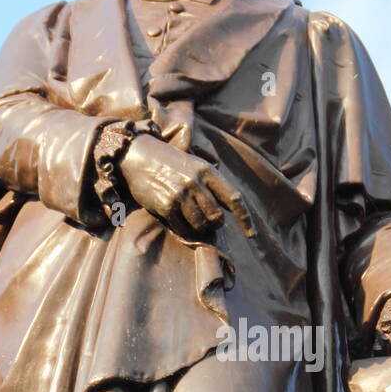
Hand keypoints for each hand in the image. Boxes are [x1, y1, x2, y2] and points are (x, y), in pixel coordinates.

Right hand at [119, 132, 253, 239]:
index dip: (244, 219)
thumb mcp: (196, 165)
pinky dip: (183, 229)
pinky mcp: (166, 205)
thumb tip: (230, 209)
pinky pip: (183, 228)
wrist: (139, 156)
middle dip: (214, 224)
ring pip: (201, 225)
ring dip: (198, 227)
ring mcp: (181, 194)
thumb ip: (212, 184)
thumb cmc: (171, 164)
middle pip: (217, 217)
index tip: (251, 235)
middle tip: (207, 220)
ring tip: (190, 217)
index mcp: (208, 171)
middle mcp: (196, 182)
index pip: (234, 198)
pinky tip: (177, 219)